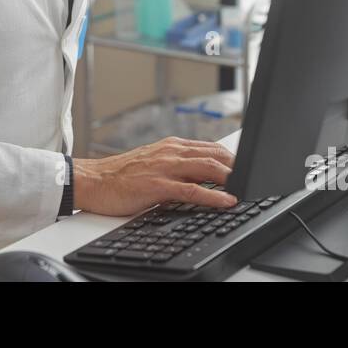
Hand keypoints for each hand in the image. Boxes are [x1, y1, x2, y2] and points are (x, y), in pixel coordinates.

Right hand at [72, 137, 236, 216]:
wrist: (92, 180)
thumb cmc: (120, 175)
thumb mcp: (153, 163)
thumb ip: (177, 166)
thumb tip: (203, 177)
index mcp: (171, 146)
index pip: (211, 148)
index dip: (234, 158)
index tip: (249, 168)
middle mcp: (171, 152)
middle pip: (215, 156)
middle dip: (239, 167)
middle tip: (255, 179)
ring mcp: (165, 167)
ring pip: (208, 169)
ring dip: (232, 179)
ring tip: (248, 188)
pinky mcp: (157, 185)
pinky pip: (192, 190)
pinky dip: (213, 196)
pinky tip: (227, 201)